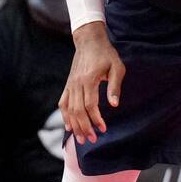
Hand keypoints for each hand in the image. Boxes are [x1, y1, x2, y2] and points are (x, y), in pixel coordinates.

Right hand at [60, 22, 124, 143]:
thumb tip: (113, 104)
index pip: (89, 105)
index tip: (103, 129)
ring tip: (81, 139)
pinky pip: (63, 103)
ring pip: (69, 109)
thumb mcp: (117, 67)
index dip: (95, 119)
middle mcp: (76, 84)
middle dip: (84, 127)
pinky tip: (69, 127)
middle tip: (92, 140)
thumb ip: (115, 86)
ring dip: (74, 125)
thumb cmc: (106, 54)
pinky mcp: (68, 85)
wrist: (89, 41)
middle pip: (77, 110)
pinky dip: (65, 116)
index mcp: (89, 80)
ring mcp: (70, 84)